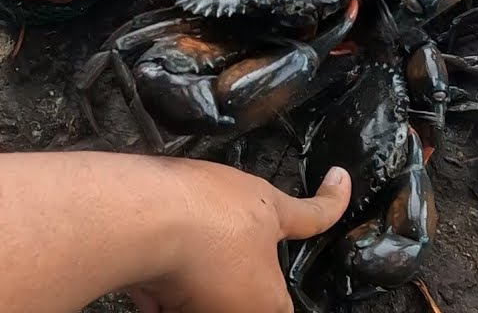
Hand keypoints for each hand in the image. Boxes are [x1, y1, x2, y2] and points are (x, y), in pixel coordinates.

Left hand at [128, 161, 350, 312]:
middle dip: (230, 282)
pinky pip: (154, 261)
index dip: (332, 202)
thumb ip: (276, 309)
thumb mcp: (263, 301)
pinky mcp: (139, 213)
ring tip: (177, 306)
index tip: (341, 178)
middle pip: (238, 247)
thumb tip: (271, 308)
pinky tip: (149, 298)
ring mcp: (181, 200)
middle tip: (220, 303)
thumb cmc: (210, 250)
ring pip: (192, 259)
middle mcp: (226, 196)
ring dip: (188, 292)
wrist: (136, 222)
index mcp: (268, 210)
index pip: (311, 211)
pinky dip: (154, 287)